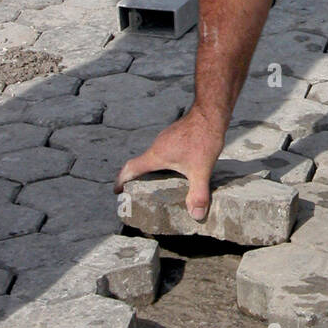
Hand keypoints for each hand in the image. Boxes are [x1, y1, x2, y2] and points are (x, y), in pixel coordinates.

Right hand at [115, 105, 225, 220]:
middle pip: (140, 164)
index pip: (130, 168)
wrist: (211, 112)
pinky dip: (165, 162)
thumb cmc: (203, 138)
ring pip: (153, 157)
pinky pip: (164, 151)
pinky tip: (178, 169)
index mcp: (156, 155)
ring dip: (151, 170)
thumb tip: (196, 215)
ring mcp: (166, 138)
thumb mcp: (201, 169)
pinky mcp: (176, 134)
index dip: (121, 181)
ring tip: (158, 185)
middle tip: (138, 193)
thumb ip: (198, 193)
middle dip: (136, 179)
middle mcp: (157, 146)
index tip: (117, 191)